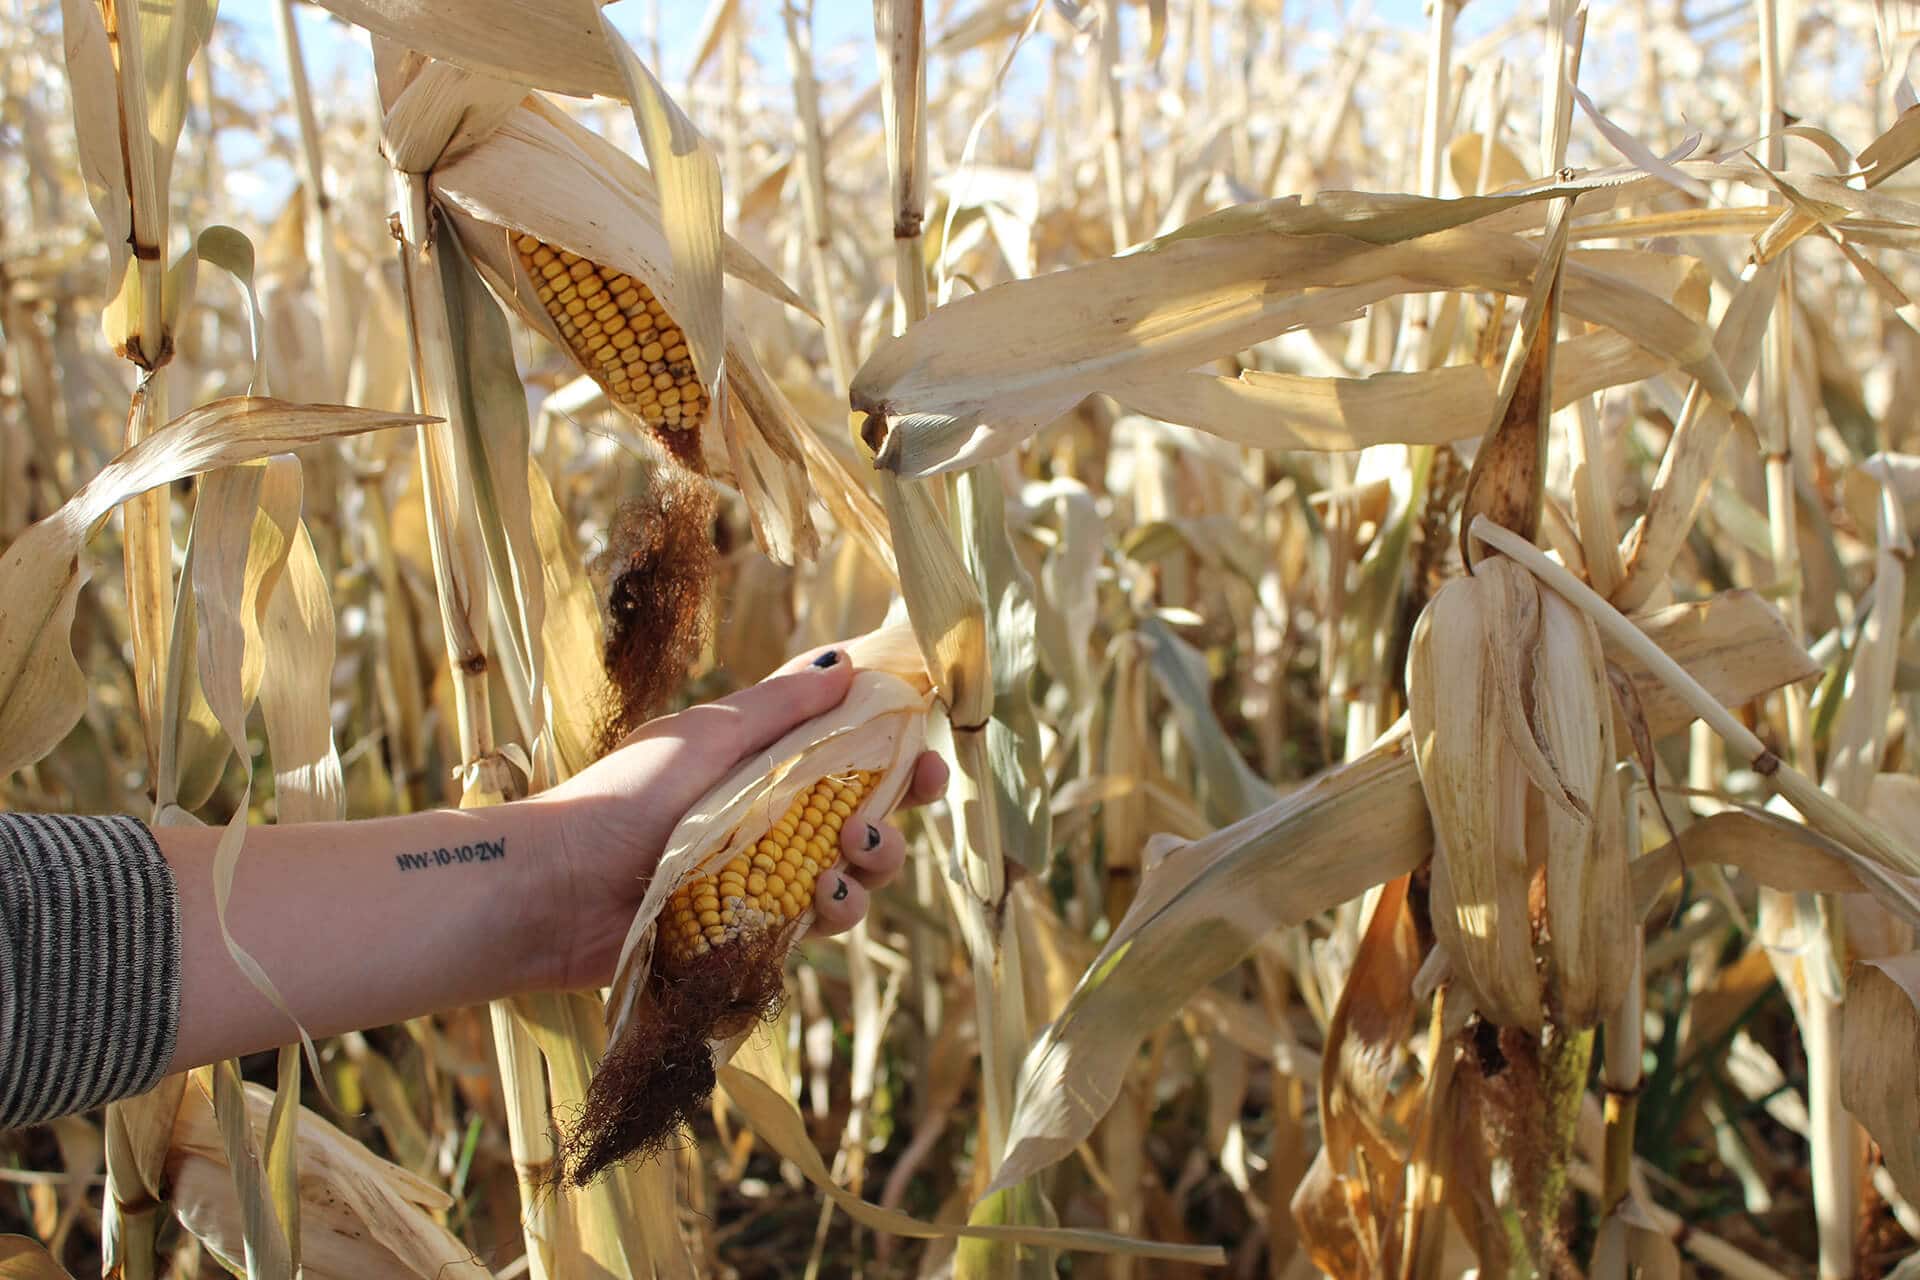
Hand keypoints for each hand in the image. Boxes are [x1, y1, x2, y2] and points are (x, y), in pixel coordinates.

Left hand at [525, 644, 948, 990]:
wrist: (557, 887)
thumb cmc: (624, 797)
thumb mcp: (709, 735)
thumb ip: (780, 705)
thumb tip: (847, 661)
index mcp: (763, 768)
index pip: (850, 759)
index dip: (898, 761)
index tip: (929, 761)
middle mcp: (771, 823)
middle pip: (865, 821)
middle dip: (895, 818)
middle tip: (892, 812)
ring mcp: (763, 882)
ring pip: (852, 877)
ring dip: (871, 867)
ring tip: (849, 859)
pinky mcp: (752, 936)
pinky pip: (816, 926)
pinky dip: (833, 912)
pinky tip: (821, 901)